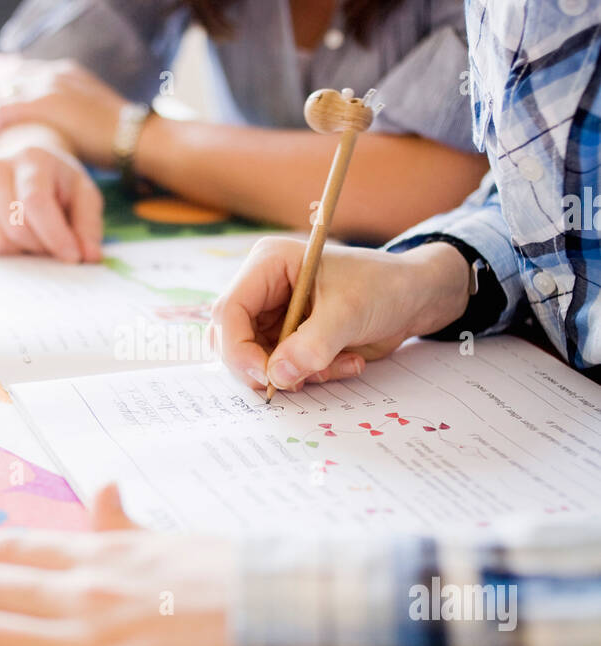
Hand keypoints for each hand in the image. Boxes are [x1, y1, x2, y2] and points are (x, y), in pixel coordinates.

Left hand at [0, 59, 125, 166]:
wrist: (138, 139)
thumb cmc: (122, 140)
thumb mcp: (94, 120)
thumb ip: (74, 119)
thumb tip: (64, 137)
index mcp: (68, 72)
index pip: (24, 77)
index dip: (8, 98)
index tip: (1, 123)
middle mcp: (55, 71)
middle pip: (8, 81)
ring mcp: (48, 84)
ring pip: (0, 95)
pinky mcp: (43, 102)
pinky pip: (3, 110)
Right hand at [0, 129, 103, 261]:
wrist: (22, 164)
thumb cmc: (57, 183)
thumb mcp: (83, 194)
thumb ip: (88, 225)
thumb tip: (89, 257)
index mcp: (30, 158)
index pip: (35, 203)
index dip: (55, 236)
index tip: (73, 257)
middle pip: (15, 227)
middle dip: (40, 247)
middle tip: (52, 245)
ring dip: (20, 252)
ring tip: (34, 240)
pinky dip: (1, 252)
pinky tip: (14, 239)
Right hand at [211, 237, 470, 389]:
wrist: (415, 298)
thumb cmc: (383, 287)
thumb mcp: (349, 313)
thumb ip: (311, 345)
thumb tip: (277, 375)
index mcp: (268, 265)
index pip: (230, 311)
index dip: (238, 349)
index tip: (265, 376)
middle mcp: (264, 290)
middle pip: (233, 340)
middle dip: (264, 367)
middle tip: (298, 380)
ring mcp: (275, 316)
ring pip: (257, 361)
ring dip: (295, 374)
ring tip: (335, 364)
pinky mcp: (290, 339)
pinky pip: (284, 370)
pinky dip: (312, 376)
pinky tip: (347, 362)